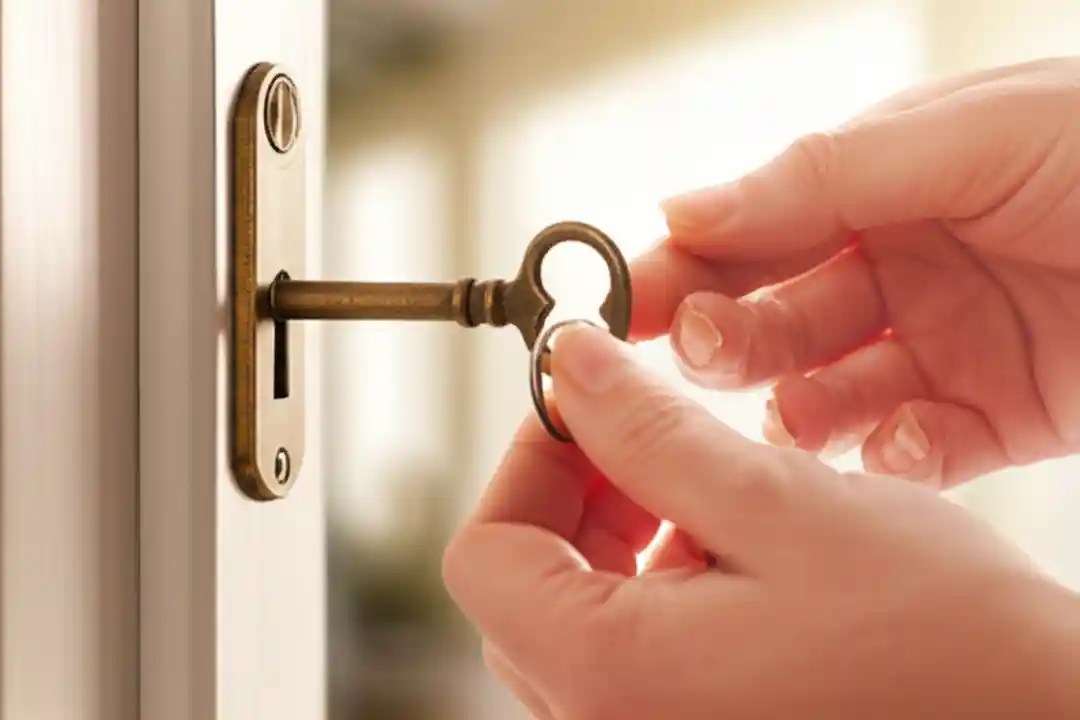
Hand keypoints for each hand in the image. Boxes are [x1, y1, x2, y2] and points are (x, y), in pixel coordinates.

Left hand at [444, 324, 1079, 718]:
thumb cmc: (942, 640)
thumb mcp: (780, 506)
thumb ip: (648, 433)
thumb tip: (564, 367)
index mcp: (611, 679)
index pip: (483, 555)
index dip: (526, 461)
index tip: (586, 405)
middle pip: (523, 588)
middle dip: (574, 494)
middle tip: (646, 436)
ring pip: (575, 621)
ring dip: (619, 535)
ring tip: (709, 493)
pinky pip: (632, 659)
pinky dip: (658, 587)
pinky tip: (734, 552)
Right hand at [631, 57, 1079, 485]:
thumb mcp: (973, 133)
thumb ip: (823, 174)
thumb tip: (681, 207)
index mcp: (881, 185)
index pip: (752, 230)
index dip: (682, 264)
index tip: (621, 304)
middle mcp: (900, 267)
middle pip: (775, 319)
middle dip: (730, 338)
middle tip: (706, 353)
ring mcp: (945, 345)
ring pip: (828, 396)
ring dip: (798, 408)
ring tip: (800, 412)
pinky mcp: (998, 418)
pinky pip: (918, 450)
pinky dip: (896, 455)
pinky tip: (906, 440)